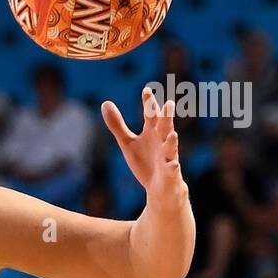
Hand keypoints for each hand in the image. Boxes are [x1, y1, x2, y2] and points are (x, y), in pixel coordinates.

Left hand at [102, 87, 186, 203]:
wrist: (160, 187)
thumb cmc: (145, 161)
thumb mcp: (127, 142)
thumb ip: (117, 124)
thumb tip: (105, 102)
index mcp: (152, 132)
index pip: (151, 115)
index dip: (149, 103)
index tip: (146, 90)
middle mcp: (162, 141)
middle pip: (165, 127)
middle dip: (166, 117)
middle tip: (169, 103)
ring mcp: (168, 157)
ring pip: (171, 147)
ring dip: (172, 141)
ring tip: (172, 134)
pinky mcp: (170, 173)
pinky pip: (172, 169)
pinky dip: (173, 167)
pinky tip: (173, 165)